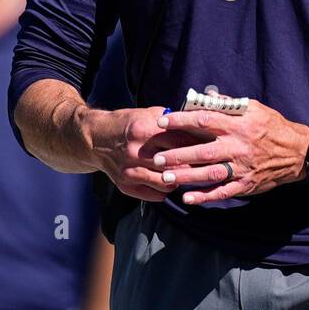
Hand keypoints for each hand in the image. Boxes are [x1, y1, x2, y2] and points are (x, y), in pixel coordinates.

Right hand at [81, 106, 209, 202]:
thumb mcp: (148, 114)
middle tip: (208, 165)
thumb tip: (199, 125)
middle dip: (195, 165)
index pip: (181, 141)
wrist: (96, 139)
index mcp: (145, 130)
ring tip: (189, 175)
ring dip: (181, 180)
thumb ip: (172, 122)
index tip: (212, 147)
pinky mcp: (126, 186)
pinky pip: (155, 195)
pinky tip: (171, 182)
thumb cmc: (128, 124)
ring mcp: (130, 171)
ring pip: (167, 183)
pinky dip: (166, 190)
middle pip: (176, 164)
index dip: (199, 145)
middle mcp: (137, 153)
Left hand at [146, 99, 308, 204]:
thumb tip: (205, 96)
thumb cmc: (272, 126)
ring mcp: (242, 168)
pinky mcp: (246, 184)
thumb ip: (228, 104)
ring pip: (209, 174)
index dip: (181, 121)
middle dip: (177, 155)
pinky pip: (222, 192)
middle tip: (156, 157)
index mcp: (238, 125)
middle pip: (202, 152)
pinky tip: (187, 198)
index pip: (204, 121)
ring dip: (185, 177)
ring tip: (164, 178)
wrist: (298, 152)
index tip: (162, 121)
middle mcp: (238, 147)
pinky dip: (204, 197)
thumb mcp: (254, 108)